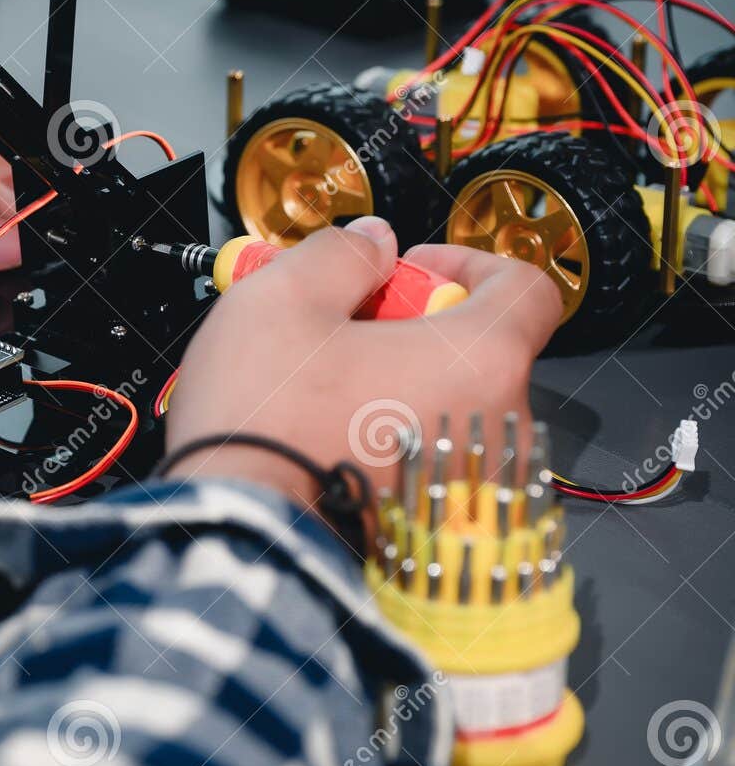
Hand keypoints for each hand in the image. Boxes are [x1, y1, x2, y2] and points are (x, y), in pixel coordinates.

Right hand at [162, 219, 563, 509]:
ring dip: (400, 379)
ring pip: (451, 402)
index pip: (527, 289)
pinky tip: (332, 426)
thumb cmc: (264, 414)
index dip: (467, 263)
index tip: (408, 271)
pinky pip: (429, 453)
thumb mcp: (284, 294)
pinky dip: (391, 430)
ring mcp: (470, 480)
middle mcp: (496, 425)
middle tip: (344, 324)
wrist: (236, 521)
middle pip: (481, 347)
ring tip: (328, 381)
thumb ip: (345, 252)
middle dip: (416, 324)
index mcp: (480, 360)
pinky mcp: (433, 518)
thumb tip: (373, 244)